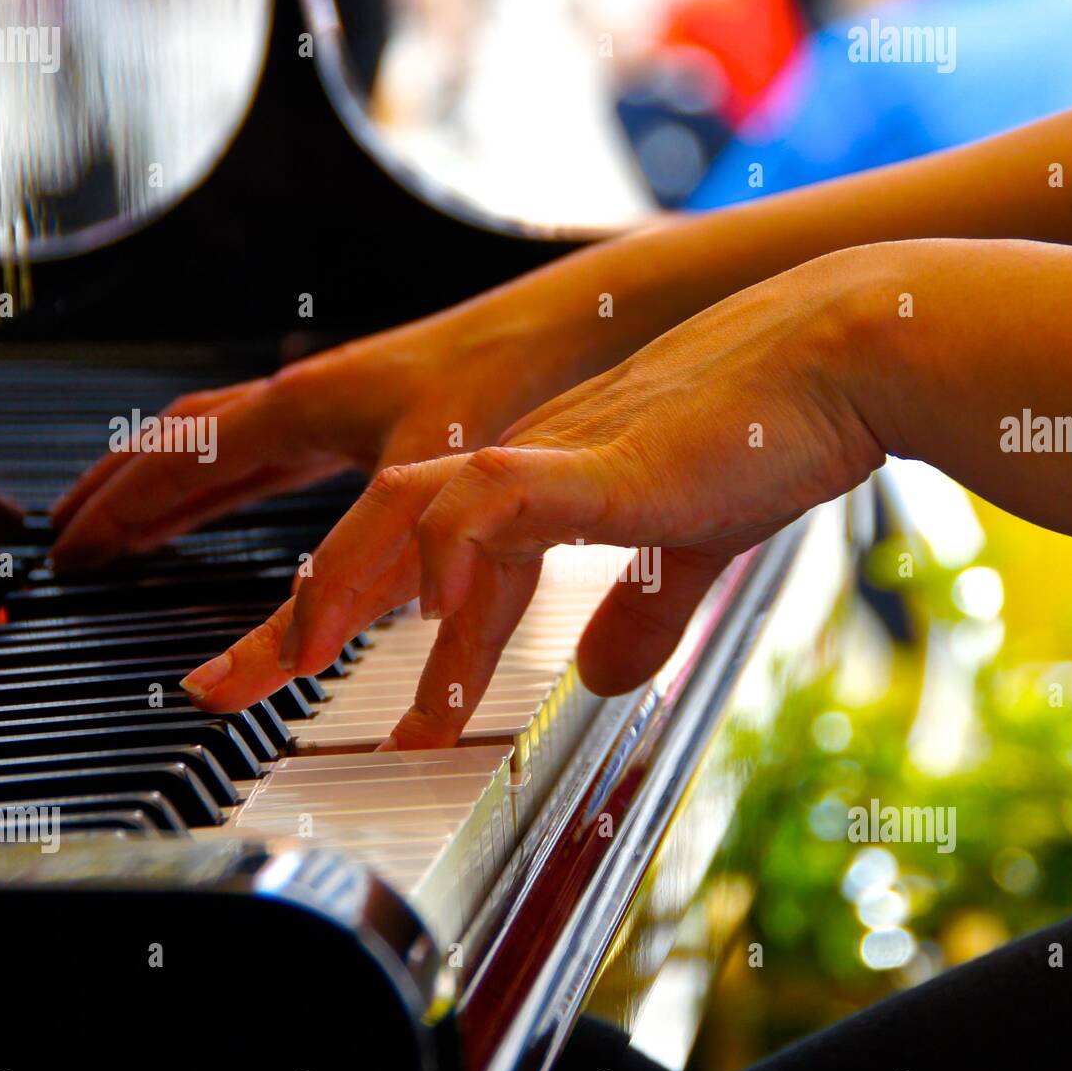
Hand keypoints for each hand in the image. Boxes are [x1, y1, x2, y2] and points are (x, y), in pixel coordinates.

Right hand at [48, 301, 577, 570]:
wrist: (543, 336)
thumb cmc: (493, 388)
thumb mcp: (419, 479)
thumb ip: (359, 559)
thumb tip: (303, 638)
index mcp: (291, 410)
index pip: (177, 462)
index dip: (121, 510)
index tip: (73, 548)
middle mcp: (293, 399)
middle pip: (178, 444)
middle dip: (120, 493)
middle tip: (71, 536)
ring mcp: (321, 403)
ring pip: (216, 442)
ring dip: (166, 482)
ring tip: (129, 522)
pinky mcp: (353, 413)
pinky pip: (263, 447)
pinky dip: (225, 477)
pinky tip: (230, 492)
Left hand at [178, 257, 885, 745]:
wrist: (842, 356)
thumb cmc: (777, 436)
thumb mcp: (695, 551)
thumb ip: (641, 614)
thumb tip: (601, 680)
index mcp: (544, 482)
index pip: (434, 561)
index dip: (392, 633)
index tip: (385, 714)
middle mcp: (525, 465)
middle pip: (375, 532)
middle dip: (299, 616)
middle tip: (229, 688)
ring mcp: (553, 456)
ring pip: (403, 513)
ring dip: (342, 591)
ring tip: (294, 664)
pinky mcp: (596, 461)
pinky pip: (492, 502)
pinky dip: (448, 556)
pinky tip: (431, 611)